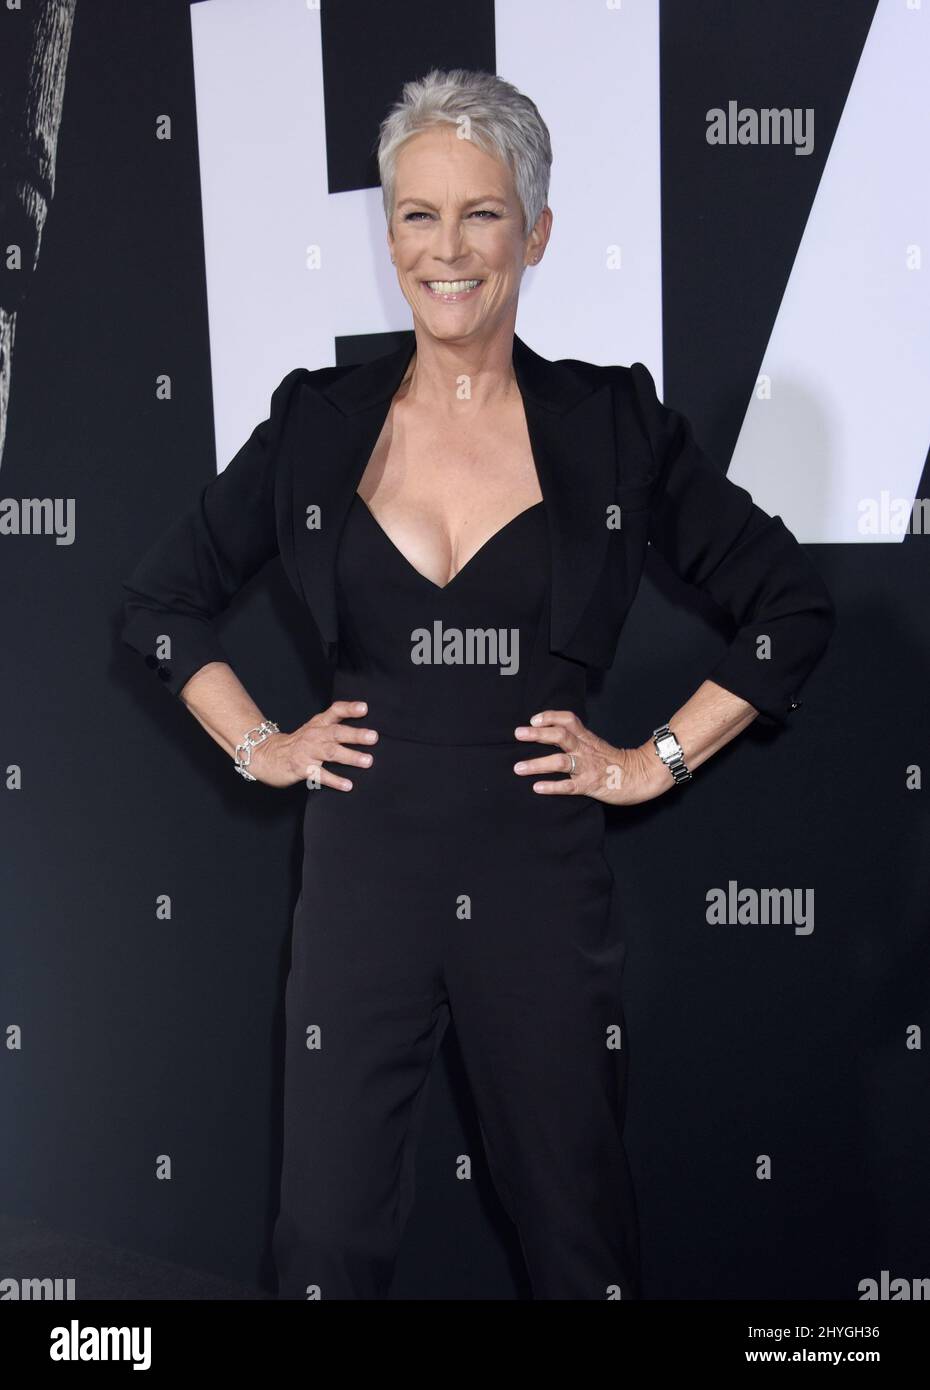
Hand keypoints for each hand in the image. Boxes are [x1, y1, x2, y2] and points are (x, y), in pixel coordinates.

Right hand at [247, 700, 377, 788]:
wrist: (267, 755)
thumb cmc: (298, 743)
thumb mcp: (314, 728)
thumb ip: (334, 724)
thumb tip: (363, 726)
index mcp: (319, 724)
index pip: (335, 711)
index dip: (349, 709)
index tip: (364, 708)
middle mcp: (314, 735)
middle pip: (336, 732)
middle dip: (356, 734)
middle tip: (373, 737)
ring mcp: (308, 752)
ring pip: (331, 752)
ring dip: (350, 756)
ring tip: (367, 761)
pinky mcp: (302, 768)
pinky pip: (320, 775)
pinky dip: (335, 780)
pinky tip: (348, 785)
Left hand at [513, 710, 669, 804]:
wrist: (641, 776)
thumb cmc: (616, 762)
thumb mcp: (597, 745)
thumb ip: (578, 740)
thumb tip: (554, 735)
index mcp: (588, 738)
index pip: (568, 720)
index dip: (550, 716)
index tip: (533, 718)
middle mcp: (586, 750)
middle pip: (561, 736)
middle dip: (538, 735)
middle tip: (518, 734)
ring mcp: (588, 768)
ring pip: (560, 761)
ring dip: (537, 764)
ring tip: (518, 768)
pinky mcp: (590, 786)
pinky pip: (569, 786)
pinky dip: (552, 786)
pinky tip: (537, 787)